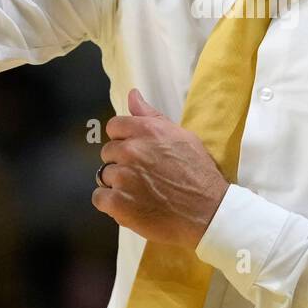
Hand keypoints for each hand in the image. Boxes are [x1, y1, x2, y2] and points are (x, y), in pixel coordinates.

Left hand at [93, 88, 229, 249]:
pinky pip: (99, 197)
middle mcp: (131, 151)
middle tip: (142, 175)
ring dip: (117, 183)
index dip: (123, 139)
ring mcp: (123, 178)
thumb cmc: (199, 173)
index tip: (135, 151)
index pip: (114, 126)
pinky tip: (129, 204)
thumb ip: (152, 116)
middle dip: (122, 162)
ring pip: (104, 175)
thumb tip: (132, 95)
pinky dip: (111, 203)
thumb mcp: (182, 136)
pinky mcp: (118, 203)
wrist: (208, 212)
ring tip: (139, 192)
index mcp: (147, 131)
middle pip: (108, 152)